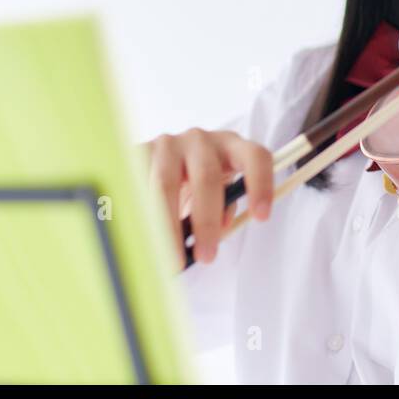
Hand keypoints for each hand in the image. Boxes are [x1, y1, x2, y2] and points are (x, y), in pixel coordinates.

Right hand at [143, 128, 274, 268]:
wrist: (164, 164)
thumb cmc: (201, 185)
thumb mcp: (220, 195)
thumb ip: (224, 211)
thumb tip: (217, 231)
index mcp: (232, 147)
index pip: (255, 157)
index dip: (261, 184)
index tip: (261, 217)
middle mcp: (201, 140)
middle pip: (206, 177)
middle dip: (206, 222)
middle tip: (206, 257)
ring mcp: (168, 143)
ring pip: (166, 183)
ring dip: (168, 225)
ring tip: (170, 258)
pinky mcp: (140, 150)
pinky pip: (137, 182)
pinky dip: (139, 213)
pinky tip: (140, 235)